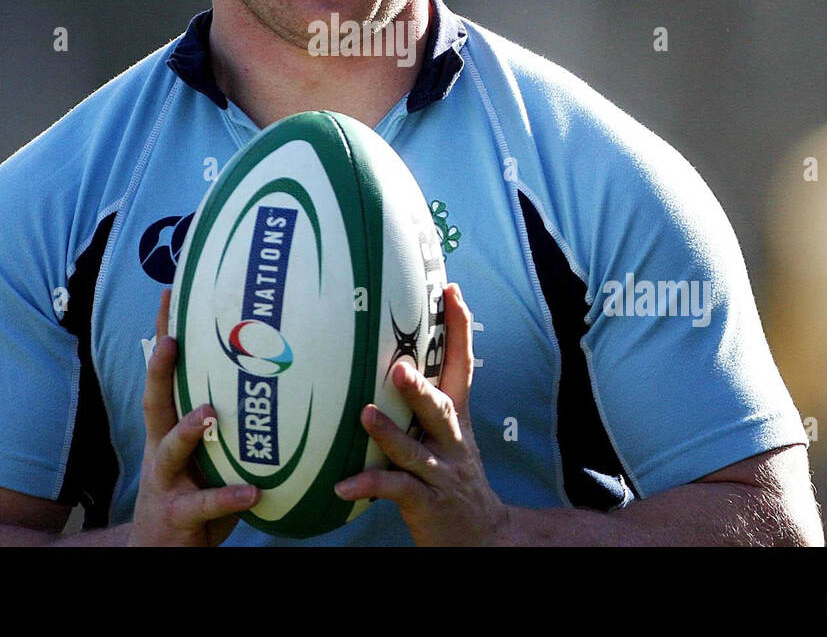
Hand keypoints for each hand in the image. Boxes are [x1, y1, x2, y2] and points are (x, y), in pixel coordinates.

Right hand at [129, 288, 259, 545]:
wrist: (159, 550)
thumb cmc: (194, 491)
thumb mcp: (209, 452)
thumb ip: (233, 420)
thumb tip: (285, 373)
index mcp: (169, 427)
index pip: (165, 374)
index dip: (165, 332)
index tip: (170, 291)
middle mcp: (161, 448)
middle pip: (155, 402)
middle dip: (158, 370)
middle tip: (168, 340)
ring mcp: (166, 482)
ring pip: (169, 451)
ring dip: (188, 430)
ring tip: (208, 412)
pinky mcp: (178, 515)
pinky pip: (204, 504)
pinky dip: (227, 497)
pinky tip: (251, 493)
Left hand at [332, 282, 508, 545]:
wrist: (484, 537)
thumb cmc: (450, 478)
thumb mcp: (445, 436)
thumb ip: (420, 404)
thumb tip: (386, 358)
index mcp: (456, 419)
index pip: (461, 365)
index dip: (459, 327)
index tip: (451, 289)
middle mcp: (452, 441)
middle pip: (440, 407)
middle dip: (420, 387)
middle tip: (399, 366)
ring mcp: (441, 473)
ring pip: (415, 451)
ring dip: (390, 433)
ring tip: (365, 415)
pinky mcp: (427, 503)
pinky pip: (395, 492)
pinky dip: (369, 486)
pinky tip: (343, 485)